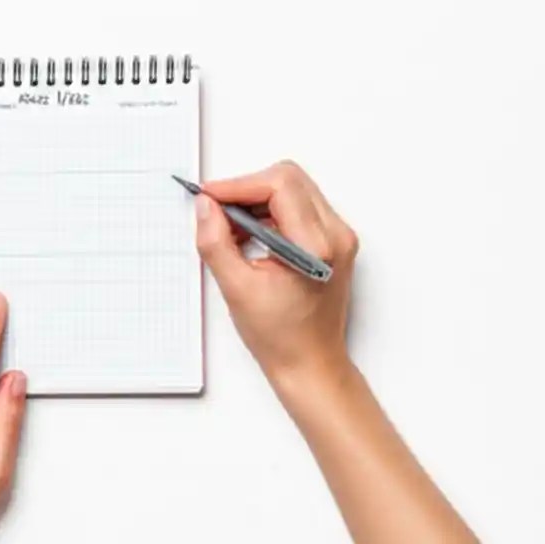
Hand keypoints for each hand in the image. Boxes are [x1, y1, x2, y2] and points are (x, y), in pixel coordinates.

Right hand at [194, 161, 358, 379]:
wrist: (310, 364)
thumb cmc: (282, 337)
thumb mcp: (236, 288)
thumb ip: (216, 242)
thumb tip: (206, 207)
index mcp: (317, 246)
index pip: (278, 186)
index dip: (238, 186)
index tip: (210, 197)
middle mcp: (336, 235)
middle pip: (288, 179)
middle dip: (248, 189)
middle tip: (218, 211)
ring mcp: (338, 236)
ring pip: (294, 189)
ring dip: (258, 200)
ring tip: (233, 229)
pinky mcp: (333, 241)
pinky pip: (300, 207)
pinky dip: (271, 213)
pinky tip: (251, 236)